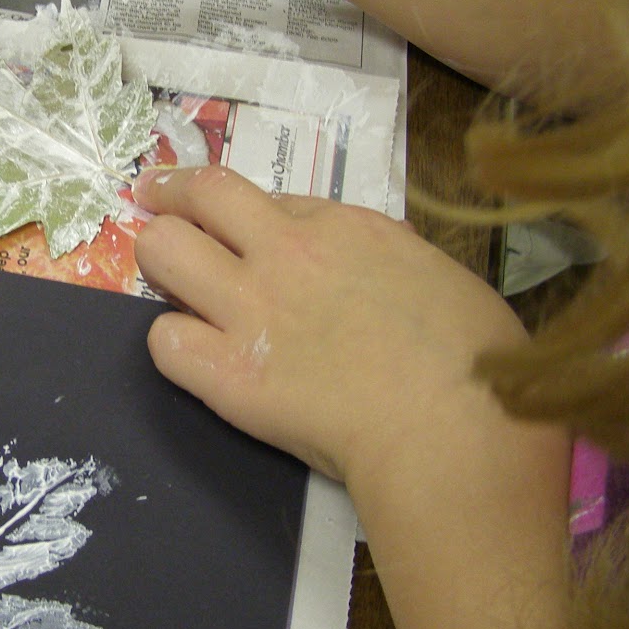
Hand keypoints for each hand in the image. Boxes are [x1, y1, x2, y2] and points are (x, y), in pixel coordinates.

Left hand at [132, 165, 533, 490]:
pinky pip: (164, 341)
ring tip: (167, 282)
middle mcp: (286, 252)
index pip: (268, 198)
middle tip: (152, 203)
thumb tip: (369, 270)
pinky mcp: (228, 374)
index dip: (244, 211)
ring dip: (159, 263)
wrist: (454, 431)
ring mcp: (250, 310)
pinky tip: (194, 357)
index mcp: (345, 226)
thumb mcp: (439, 276)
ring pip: (162, 253)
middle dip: (168, 196)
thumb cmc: (476, 361)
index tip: (230, 217)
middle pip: (198, 196)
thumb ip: (387, 260)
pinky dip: (173, 345)